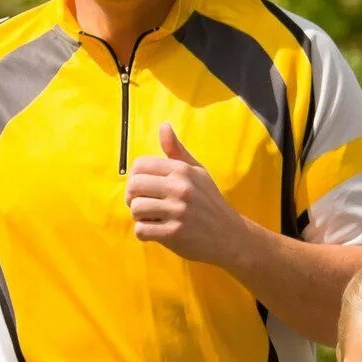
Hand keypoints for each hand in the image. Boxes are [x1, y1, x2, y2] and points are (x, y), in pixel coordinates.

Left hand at [124, 124, 247, 267]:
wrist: (230, 235)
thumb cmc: (210, 202)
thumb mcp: (198, 173)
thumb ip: (177, 152)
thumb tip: (163, 126)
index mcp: (182, 170)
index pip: (140, 165)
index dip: (135, 178)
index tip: (143, 189)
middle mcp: (179, 188)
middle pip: (134, 186)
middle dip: (132, 197)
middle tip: (142, 205)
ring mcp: (177, 211)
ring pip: (136, 209)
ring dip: (139, 217)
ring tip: (151, 218)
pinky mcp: (174, 233)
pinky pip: (141, 230)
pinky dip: (144, 233)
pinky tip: (156, 232)